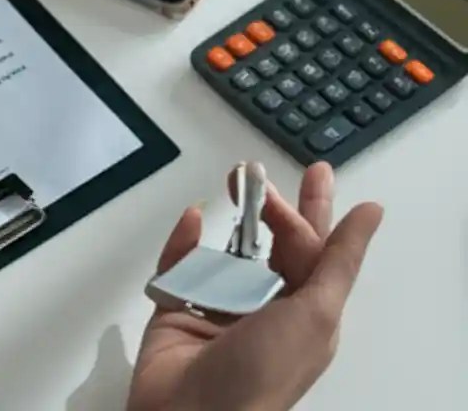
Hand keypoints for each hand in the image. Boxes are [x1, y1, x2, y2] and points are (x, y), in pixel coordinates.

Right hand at [128, 162, 383, 410]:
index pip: (311, 253)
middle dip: (267, 209)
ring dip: (225, 222)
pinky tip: (190, 218)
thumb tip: (371, 212)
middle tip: (256, 173)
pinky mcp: (175, 311)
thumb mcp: (317, 313)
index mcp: (303, 315)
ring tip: (227, 186)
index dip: (309, 213)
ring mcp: (217, 311)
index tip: (308, 176)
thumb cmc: (263, 373)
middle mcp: (263, 311)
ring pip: (222, 255)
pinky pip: (178, 268)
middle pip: (268, 248)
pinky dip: (182, 243)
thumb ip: (340, 259)